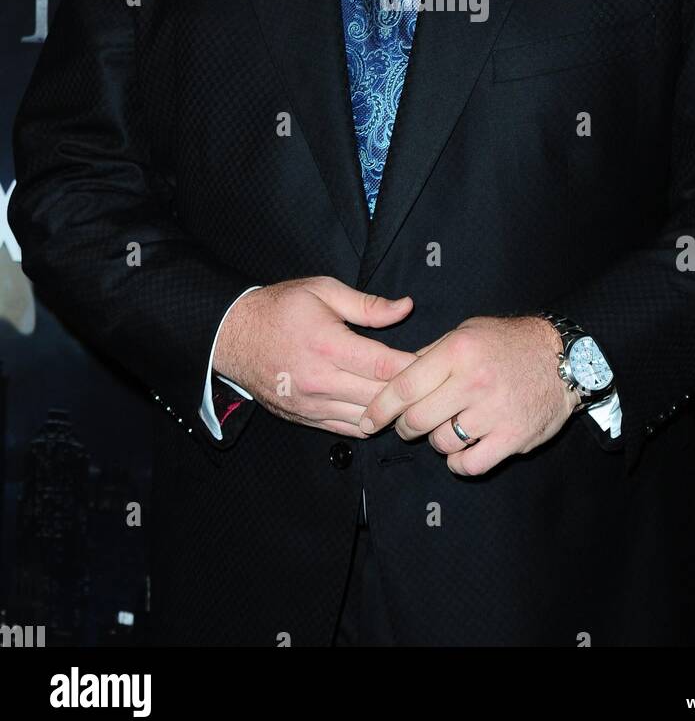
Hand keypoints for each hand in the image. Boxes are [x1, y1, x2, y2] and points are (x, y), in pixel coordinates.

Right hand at [214, 277, 416, 436]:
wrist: (233, 337)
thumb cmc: (280, 308)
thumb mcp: (323, 290)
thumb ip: (367, 304)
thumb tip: (406, 308)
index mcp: (328, 345)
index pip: (384, 366)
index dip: (415, 367)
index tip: (435, 362)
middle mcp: (320, 381)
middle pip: (381, 398)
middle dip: (409, 392)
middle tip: (431, 381)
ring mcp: (311, 405)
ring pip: (367, 420)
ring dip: (390, 411)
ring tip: (409, 396)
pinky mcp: (305, 419)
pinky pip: (347, 430)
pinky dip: (368, 422)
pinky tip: (380, 408)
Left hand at [359, 314, 576, 473]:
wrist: (564, 357)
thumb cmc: (509, 342)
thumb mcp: (467, 332)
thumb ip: (432, 355)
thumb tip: (395, 376)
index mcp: (458, 352)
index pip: (404, 386)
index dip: (380, 408)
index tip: (368, 420)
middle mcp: (473, 382)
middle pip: (417, 419)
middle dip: (405, 427)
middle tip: (408, 426)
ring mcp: (493, 413)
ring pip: (441, 443)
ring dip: (436, 441)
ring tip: (447, 428)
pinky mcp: (512, 438)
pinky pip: (469, 464)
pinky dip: (459, 463)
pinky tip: (462, 451)